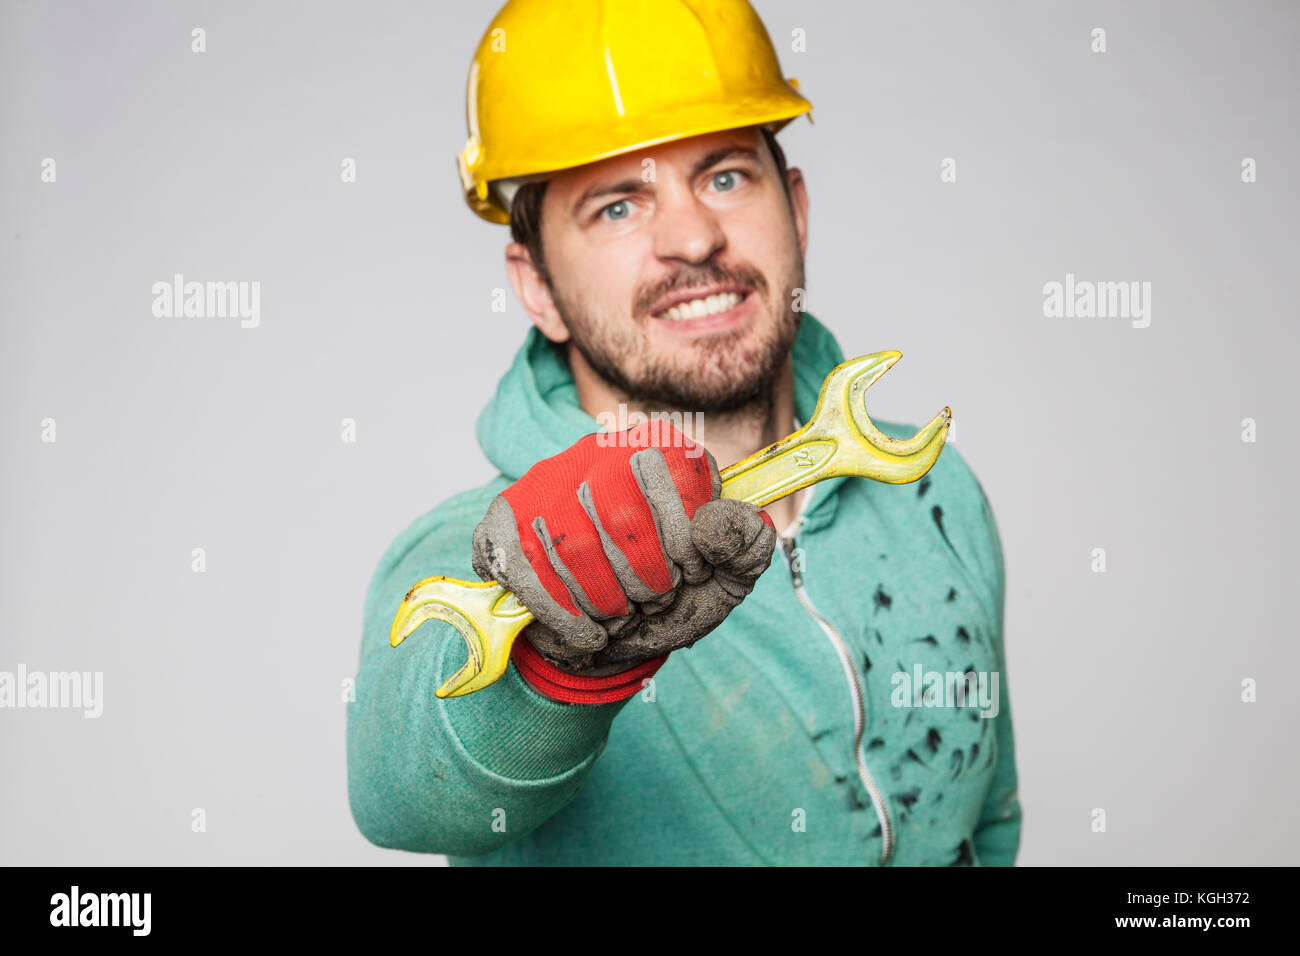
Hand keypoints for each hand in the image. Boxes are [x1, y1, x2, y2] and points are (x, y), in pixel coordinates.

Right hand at [471, 428, 776, 675]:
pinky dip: (560, 615)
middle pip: (617, 514)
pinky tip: (586, 633)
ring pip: (570, 544)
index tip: (690, 573)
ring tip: (621, 614)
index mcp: (661, 450)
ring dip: (604, 601)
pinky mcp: (503, 521)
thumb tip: (714, 521)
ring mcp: (546, 483)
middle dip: (643, 578)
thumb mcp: (727, 577)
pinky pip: (522, 568)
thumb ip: (745, 545)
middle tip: (653, 601)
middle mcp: (598, 451)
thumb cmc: (673, 597)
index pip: (667, 474)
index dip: (684, 542)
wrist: (613, 637)